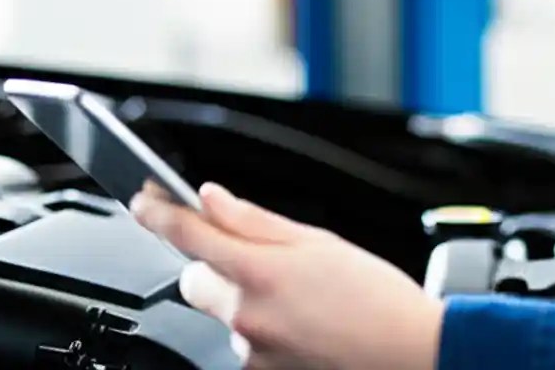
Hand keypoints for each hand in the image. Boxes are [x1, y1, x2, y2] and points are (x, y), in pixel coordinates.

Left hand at [129, 180, 444, 369]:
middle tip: (255, 258)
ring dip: (245, 298)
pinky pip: (245, 340)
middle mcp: (246, 316)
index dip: (158, 212)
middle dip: (211, 262)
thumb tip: (211, 199)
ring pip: (223, 311)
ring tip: (301, 298)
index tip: (143, 199)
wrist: (411, 354)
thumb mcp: (317, 241)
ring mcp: (251, 351)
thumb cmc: (376, 297)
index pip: (186, 234)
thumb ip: (255, 221)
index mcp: (260, 272)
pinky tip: (303, 323)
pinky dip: (264, 327)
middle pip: (194, 278)